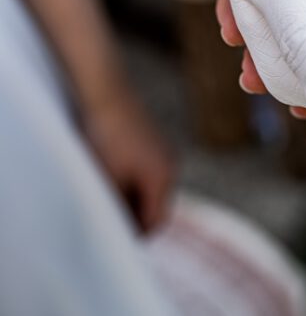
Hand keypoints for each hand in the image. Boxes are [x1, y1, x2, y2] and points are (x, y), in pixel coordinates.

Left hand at [82, 89, 174, 232]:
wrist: (105, 92)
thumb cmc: (105, 136)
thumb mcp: (108, 179)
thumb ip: (117, 207)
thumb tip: (118, 228)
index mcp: (164, 179)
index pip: (157, 221)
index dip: (137, 236)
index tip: (115, 241)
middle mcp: (172, 166)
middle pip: (158, 205)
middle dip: (136, 216)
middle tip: (108, 221)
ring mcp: (165, 152)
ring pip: (153, 188)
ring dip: (134, 197)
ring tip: (107, 196)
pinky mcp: (154, 141)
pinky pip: (149, 171)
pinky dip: (135, 180)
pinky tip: (112, 174)